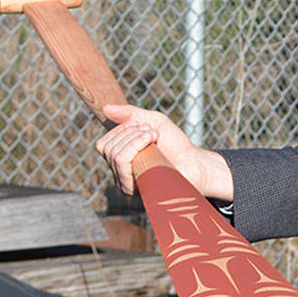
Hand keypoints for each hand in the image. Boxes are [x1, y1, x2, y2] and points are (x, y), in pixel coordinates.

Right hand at [95, 104, 233, 198]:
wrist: (193, 161)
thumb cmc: (175, 144)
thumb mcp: (153, 121)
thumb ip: (130, 114)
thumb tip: (104, 108)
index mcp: (121, 159)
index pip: (103, 144)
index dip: (121, 130)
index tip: (145, 127)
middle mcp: (119, 173)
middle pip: (107, 148)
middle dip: (131, 133)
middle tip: (152, 133)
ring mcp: (125, 183)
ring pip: (114, 154)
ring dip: (136, 139)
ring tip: (154, 138)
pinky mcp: (133, 188)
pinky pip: (122, 163)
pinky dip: (136, 146)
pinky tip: (153, 147)